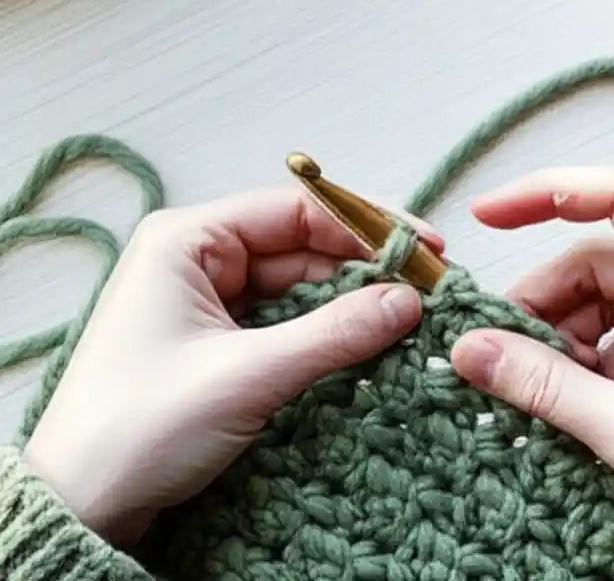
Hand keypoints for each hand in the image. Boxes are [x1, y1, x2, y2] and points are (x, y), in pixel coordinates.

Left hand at [22, 187, 440, 545]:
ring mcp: (208, 303)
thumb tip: (408, 300)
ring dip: (352, 303)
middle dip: (365, 268)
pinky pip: (288, 323)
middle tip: (429, 287)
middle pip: (304, 246)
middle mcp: (197, 260)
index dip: (366, 225)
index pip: (295, 209)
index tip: (422, 247)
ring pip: (301, 288)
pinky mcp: (220, 344)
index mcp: (186, 241)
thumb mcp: (248, 374)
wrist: (83, 504)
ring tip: (410, 316)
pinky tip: (369, 342)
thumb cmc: (138, 427)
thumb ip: (335, 332)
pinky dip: (329, 332)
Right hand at [450, 166, 613, 580]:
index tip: (486, 218)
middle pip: (605, 262)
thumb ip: (549, 386)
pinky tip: (583, 414)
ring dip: (569, 343)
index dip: (547, 192)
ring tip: (541, 397)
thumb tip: (474, 347)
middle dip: (547, 302)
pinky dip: (597, 371)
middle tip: (498, 354)